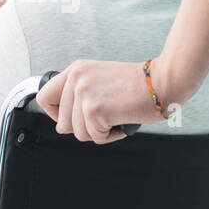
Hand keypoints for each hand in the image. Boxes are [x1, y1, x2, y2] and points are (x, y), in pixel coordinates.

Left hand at [36, 58, 167, 142]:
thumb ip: (79, 98)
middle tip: (106, 116)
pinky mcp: (94, 110)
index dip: (56, 115)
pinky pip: (96, 138)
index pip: (45, 98)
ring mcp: (83, 94)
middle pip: (62, 124)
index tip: (74, 117)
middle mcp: (76, 79)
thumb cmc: (139, 85)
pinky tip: (122, 119)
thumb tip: (62, 127)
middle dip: (84, 128)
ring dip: (100, 131)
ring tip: (117, 114)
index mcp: (76, 70)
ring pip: (79, 134)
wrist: (163, 81)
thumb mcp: (100, 81)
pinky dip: (111, 135)